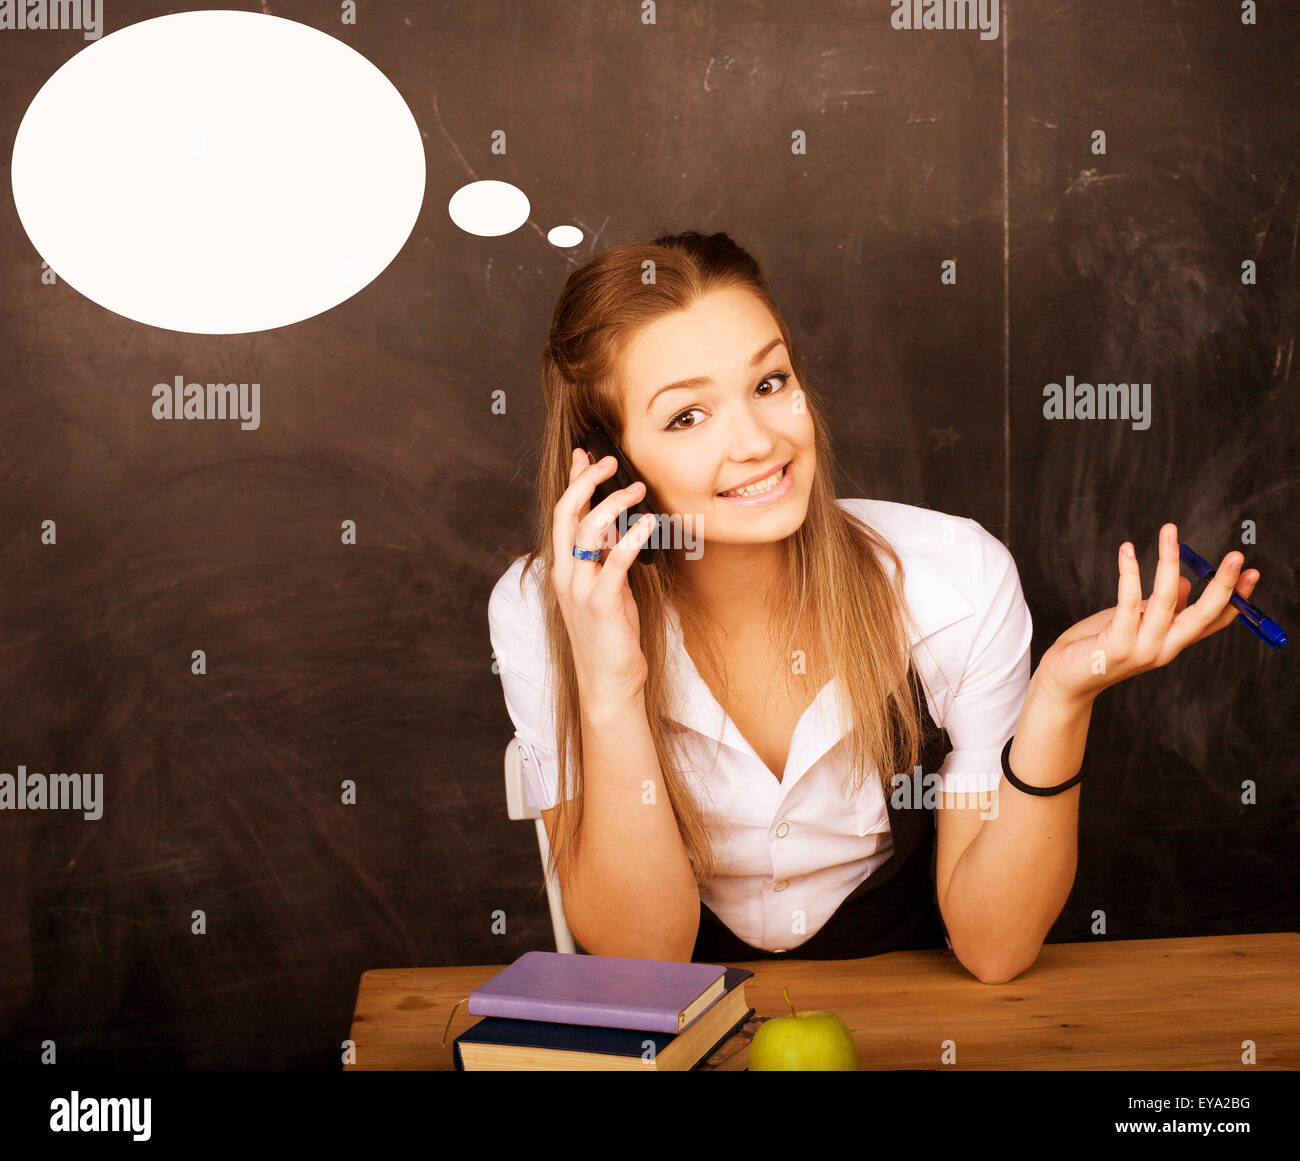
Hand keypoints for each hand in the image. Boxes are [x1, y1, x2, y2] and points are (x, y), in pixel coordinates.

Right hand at [550, 447, 656, 704]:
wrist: (608, 683)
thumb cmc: (611, 637)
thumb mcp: (609, 590)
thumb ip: (608, 559)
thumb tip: (620, 527)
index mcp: (564, 570)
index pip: (562, 515)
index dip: (573, 482)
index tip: (585, 455)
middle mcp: (566, 575)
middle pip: (566, 514)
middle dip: (586, 482)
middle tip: (609, 462)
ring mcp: (580, 589)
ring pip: (587, 531)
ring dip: (612, 504)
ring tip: (637, 488)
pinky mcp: (601, 604)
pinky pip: (614, 561)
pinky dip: (631, 537)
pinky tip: (648, 523)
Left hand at [1034, 523, 1260, 704]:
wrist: (1066, 679)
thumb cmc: (1099, 645)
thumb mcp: (1135, 622)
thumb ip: (1162, 607)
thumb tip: (1187, 582)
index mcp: (1173, 642)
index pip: (1214, 621)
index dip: (1235, 598)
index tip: (1252, 573)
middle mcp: (1164, 648)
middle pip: (1202, 614)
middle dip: (1222, 585)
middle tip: (1237, 556)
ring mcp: (1142, 648)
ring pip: (1166, 600)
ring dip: (1169, 562)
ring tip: (1170, 531)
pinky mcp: (1116, 644)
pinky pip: (1128, 601)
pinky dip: (1130, 572)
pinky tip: (1128, 550)